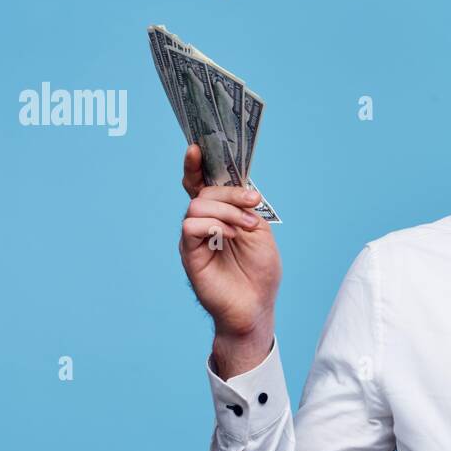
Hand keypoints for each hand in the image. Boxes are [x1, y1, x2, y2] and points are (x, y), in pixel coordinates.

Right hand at [178, 144, 280, 363]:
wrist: (255, 305)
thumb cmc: (259, 271)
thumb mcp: (260, 232)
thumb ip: (247, 207)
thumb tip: (239, 186)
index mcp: (221, 212)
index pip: (203, 182)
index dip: (197, 163)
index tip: (197, 145)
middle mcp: (204, 220)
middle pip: (205, 189)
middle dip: (232, 192)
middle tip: (254, 204)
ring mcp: (195, 235)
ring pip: (198, 204)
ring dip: (228, 211)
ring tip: (247, 228)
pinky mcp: (189, 252)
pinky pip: (191, 225)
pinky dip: (214, 225)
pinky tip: (230, 236)